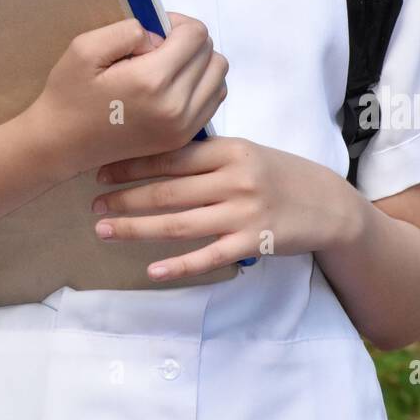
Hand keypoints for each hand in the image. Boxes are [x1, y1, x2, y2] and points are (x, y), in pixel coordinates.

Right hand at [32, 12, 227, 180]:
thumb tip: (159, 38)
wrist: (61, 144)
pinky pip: (213, 100)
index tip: (154, 31)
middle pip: (211, 55)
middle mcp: (176, 106)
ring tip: (167, 66)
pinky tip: (173, 86)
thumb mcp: (85, 47)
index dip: (176, 23)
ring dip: (199, 63)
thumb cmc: (69, 94)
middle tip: (158, 47)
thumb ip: (128, 31)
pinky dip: (201, 85)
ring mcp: (183, 127)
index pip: (195, 35)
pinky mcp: (183, 138)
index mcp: (152, 80)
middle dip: (189, 42)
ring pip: (218, 77)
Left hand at [90, 136, 359, 281]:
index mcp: (228, 150)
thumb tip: (154, 153)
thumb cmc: (277, 175)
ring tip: (105, 231)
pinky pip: (208, 256)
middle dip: (125, 198)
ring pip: (179, 223)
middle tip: (93, 205)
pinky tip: (151, 269)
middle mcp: (233, 178)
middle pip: (167, 191)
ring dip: (137, 228)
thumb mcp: (245, 152)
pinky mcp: (252, 243)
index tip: (102, 171)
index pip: (171, 156)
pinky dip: (178, 264)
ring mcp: (243, 213)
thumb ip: (206, 154)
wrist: (326, 204)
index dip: (133, 165)